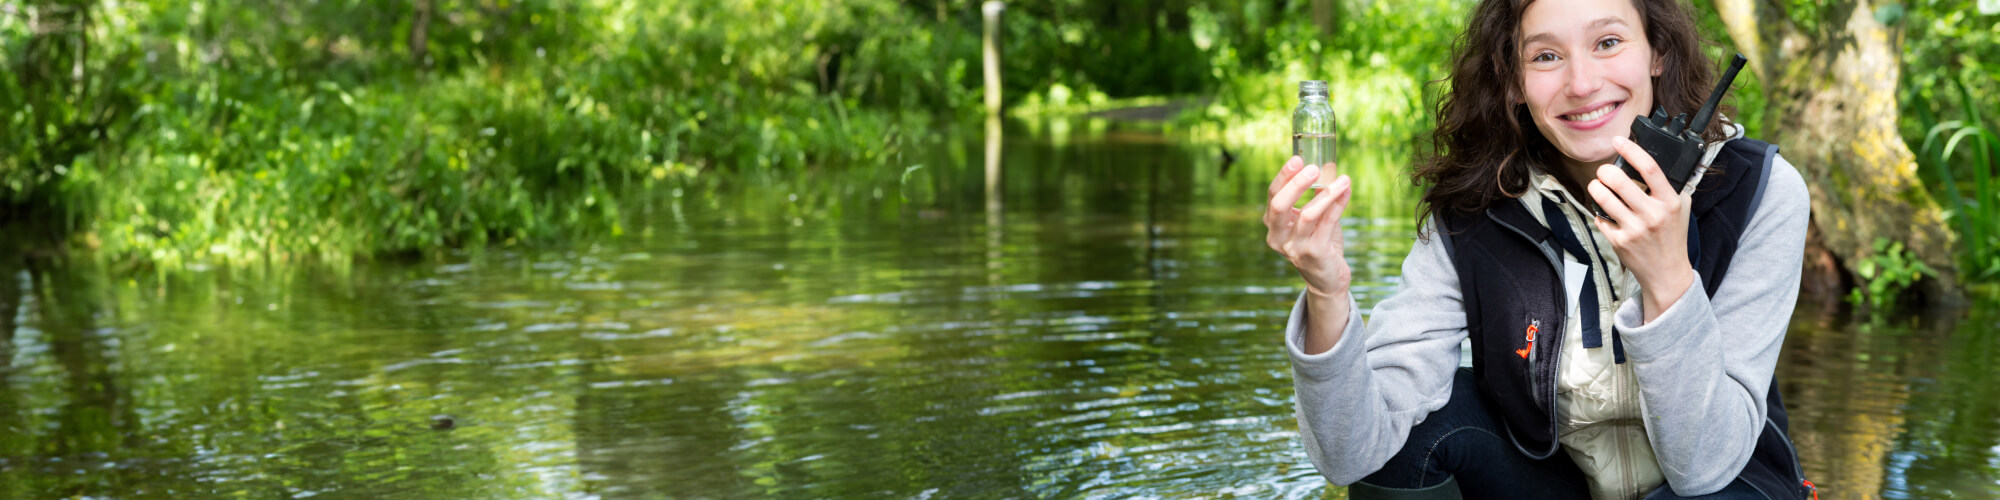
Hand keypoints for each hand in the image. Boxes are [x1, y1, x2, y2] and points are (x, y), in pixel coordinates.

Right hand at [1264, 156, 1352, 352]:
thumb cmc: (1319, 243)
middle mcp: (1278, 238)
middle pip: (1279, 206)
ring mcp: (1295, 248)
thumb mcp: (1314, 217)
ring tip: (1342, 179)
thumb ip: (1317, 194)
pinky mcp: (1314, 254)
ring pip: (1307, 216)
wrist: (1327, 280)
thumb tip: (1328, 164)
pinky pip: (1327, 225)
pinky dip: (1338, 205)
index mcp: (1274, 225)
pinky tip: (1346, 191)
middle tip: (1313, 167)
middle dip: (1296, 184)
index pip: (1273, 195)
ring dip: (1325, 194)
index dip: (1284, 176)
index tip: (1298, 159)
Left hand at [1587, 136, 1694, 322]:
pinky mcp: (1619, 241)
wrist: (1667, 272)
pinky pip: (1600, 217)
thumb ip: (1669, 186)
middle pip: (1619, 181)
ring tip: (1598, 185)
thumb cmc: (1672, 236)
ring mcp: (1634, 229)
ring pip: (1603, 198)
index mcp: (1669, 202)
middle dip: (1605, 170)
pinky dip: (1598, 211)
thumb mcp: (1681, 208)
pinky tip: (1604, 210)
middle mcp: (1652, 214)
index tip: (1618, 141)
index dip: (1631, 151)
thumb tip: (1652, 161)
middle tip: (1604, 170)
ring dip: (1596, 187)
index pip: (1649, 168)